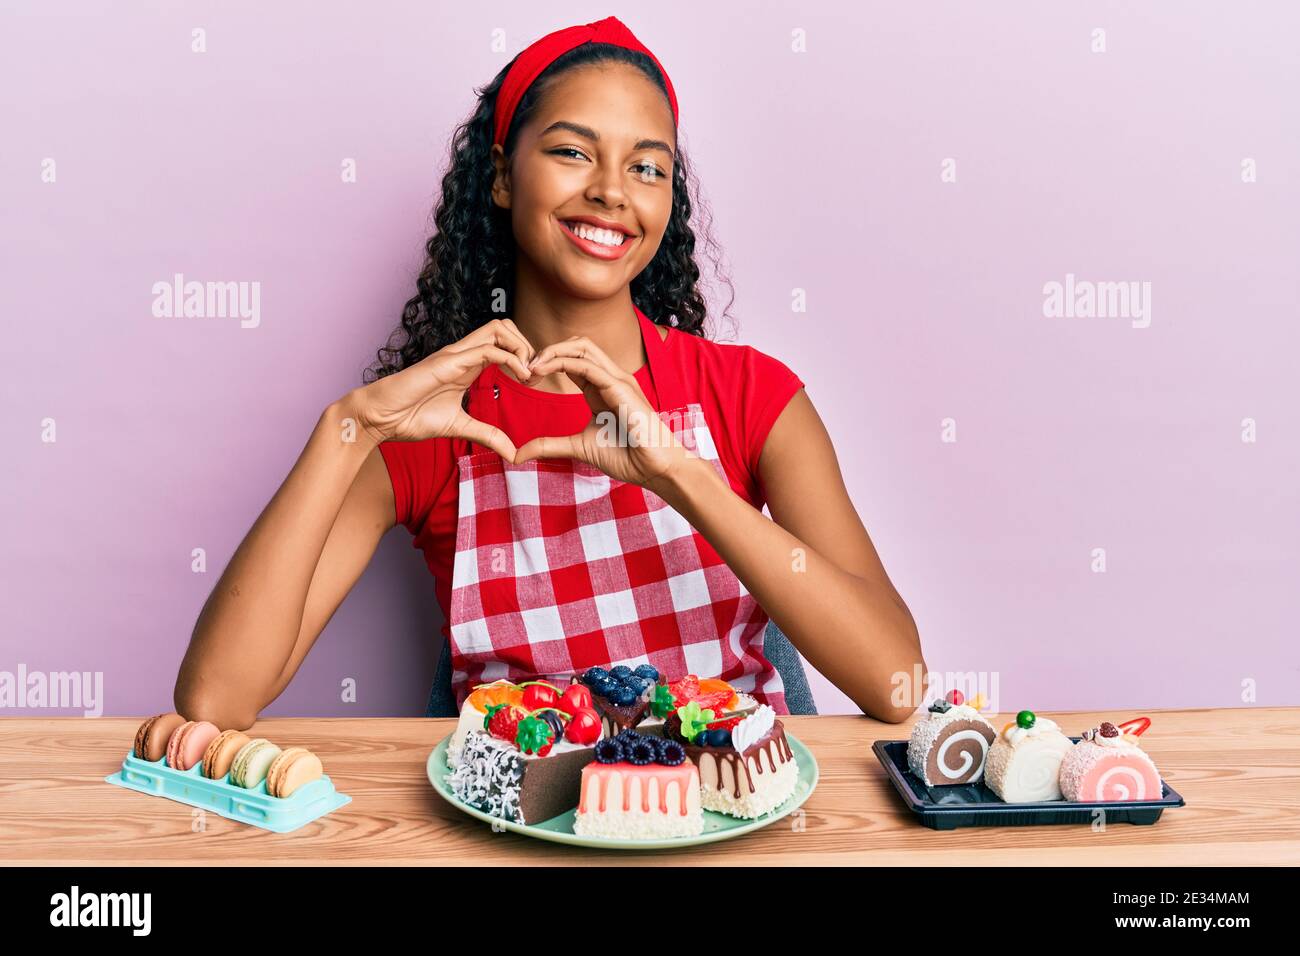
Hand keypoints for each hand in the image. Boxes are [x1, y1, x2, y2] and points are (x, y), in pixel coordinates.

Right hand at [352, 318, 535, 459]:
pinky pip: (486, 350)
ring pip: (498, 328)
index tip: (534, 382)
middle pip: (504, 326)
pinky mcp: (447, 362)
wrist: (380, 417)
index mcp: (467, 364)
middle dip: (527, 345)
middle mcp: (463, 353)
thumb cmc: (411, 417)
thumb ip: (487, 435)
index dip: (524, 356)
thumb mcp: (460, 428)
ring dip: (521, 347)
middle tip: (535, 376)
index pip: (503, 342)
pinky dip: (510, 359)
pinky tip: (519, 377)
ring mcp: (455, 355)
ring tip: (528, 375)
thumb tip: (513, 453)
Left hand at [514, 335, 694, 487]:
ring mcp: (617, 379)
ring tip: (532, 367)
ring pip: (582, 346)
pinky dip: (562, 362)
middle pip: (577, 344)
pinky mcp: (620, 387)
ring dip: (552, 351)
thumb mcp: (577, 447)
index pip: (573, 358)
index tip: (525, 377)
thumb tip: (518, 454)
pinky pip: (588, 365)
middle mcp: (610, 377)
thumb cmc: (626, 456)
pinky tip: (543, 371)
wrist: (654, 468)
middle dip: (548, 350)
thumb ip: (549, 445)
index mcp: (601, 387)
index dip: (547, 361)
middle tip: (525, 369)